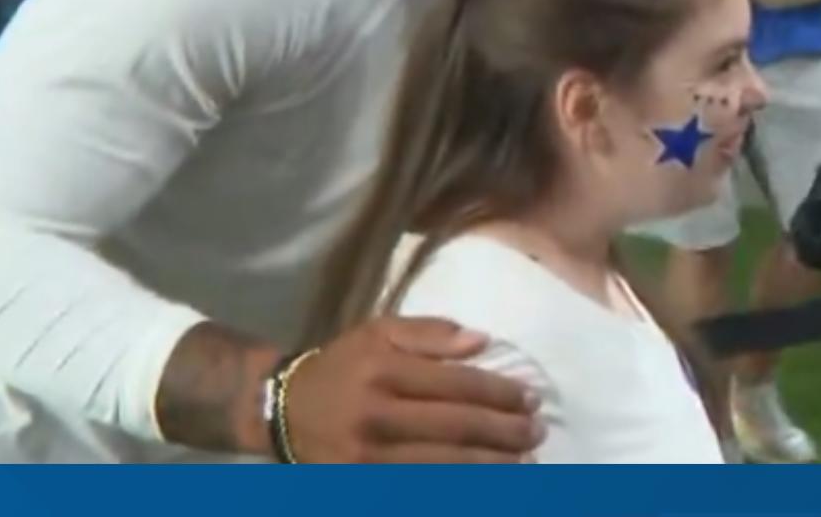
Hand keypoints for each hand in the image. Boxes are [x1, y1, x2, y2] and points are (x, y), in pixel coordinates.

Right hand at [282, 317, 542, 462]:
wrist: (281, 410)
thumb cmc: (342, 366)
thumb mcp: (378, 332)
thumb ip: (430, 333)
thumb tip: (482, 340)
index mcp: (382, 371)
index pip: (456, 385)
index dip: (499, 393)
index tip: (530, 397)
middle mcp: (376, 416)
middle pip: (455, 428)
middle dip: (504, 432)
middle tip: (538, 432)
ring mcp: (368, 460)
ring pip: (443, 466)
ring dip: (491, 466)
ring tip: (524, 461)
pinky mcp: (362, 486)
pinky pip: (420, 489)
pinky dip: (456, 488)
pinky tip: (486, 484)